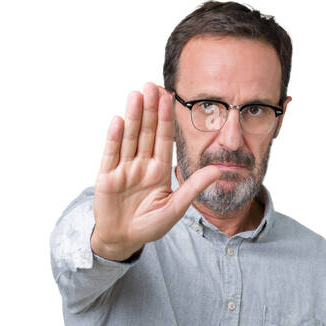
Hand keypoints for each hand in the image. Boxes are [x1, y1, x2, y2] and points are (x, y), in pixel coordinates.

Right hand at [89, 82, 222, 261]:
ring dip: (133, 117)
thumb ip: (193, 188)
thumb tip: (218, 170)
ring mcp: (124, 168)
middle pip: (147, 132)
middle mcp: (142, 164)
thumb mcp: (175, 208)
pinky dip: (115, 138)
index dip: (167, 118)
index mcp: (159, 170)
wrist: (123, 240)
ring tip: (136, 95)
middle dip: (150, 110)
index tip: (170, 97)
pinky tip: (119, 121)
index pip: (164, 139)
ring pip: (130, 138)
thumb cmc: (149, 226)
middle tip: (152, 85)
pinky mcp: (107, 177)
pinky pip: (111, 154)